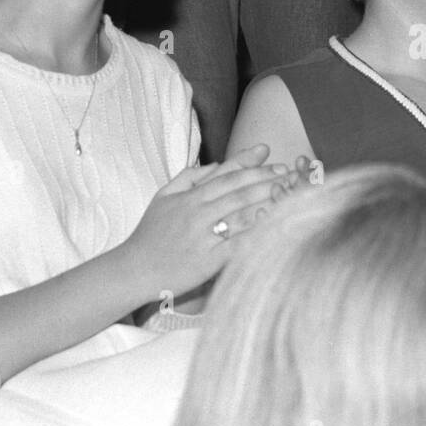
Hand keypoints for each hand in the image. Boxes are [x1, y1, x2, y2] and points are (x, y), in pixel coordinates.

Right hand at [123, 145, 295, 297]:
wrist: (134, 269)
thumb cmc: (150, 233)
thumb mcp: (163, 196)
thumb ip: (188, 177)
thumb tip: (217, 163)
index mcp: (190, 196)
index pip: (226, 175)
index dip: (250, 164)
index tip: (272, 156)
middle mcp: (199, 212)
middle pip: (239, 191)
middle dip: (268, 180)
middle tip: (292, 172)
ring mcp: (204, 236)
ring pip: (241, 214)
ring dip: (268, 202)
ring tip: (292, 193)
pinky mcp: (208, 261)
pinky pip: (237, 245)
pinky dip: (256, 235)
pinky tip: (274, 227)